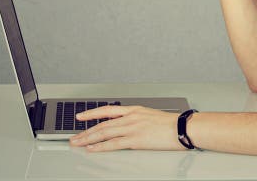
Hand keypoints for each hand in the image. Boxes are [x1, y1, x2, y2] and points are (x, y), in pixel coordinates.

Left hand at [69, 105, 184, 151]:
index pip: (107, 110)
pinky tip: (93, 148)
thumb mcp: (150, 116)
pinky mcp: (135, 140)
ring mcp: (132, 128)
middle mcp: (130, 117)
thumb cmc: (170, 124)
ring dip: (88, 138)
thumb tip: (125, 126)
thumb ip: (136, 119)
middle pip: (102, 123)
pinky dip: (101, 146)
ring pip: (104, 132)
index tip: (80, 116)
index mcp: (134, 109)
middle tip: (74, 137)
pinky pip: (113, 143)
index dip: (91, 113)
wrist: (182, 128)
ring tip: (78, 143)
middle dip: (85, 130)